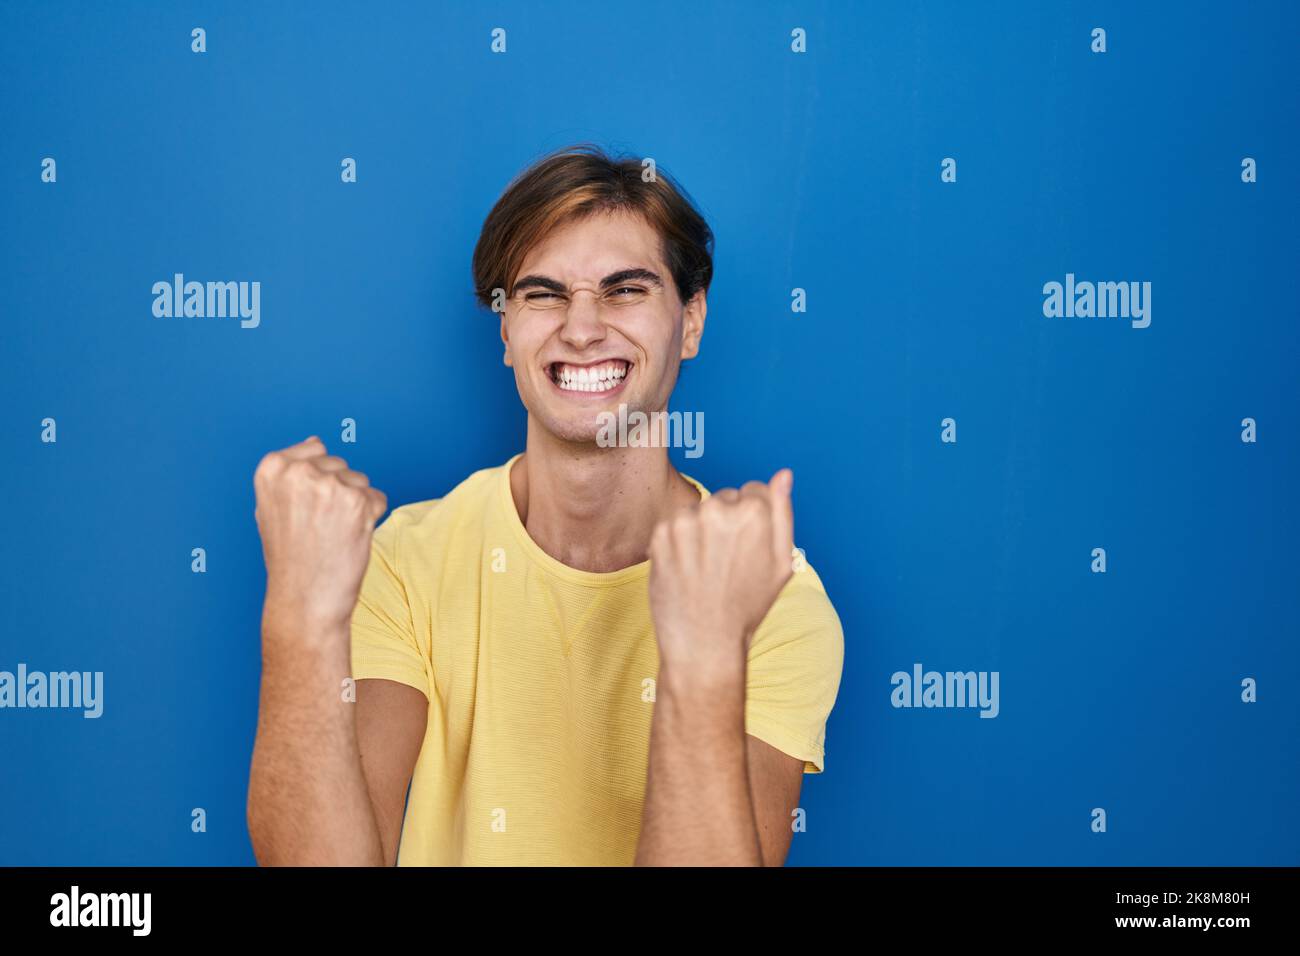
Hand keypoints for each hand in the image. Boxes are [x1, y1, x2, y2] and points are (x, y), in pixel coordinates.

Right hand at [253, 436, 387, 635]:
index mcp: (272, 467)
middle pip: (340, 464)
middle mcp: (299, 472)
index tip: (305, 510)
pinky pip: (378, 498)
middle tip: (319, 527)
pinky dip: (370, 518)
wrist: (303, 600)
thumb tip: (315, 441)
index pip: (315, 449)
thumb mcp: (271, 507)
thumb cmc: (289, 557)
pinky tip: (349, 539)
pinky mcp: (358, 503)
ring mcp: (330, 486)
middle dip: (337, 492)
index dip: (316, 483)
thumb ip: (291, 471)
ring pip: (360, 481)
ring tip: (332, 534)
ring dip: (355, 505)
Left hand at [647, 469, 794, 679]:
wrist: (704, 642)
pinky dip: (679, 541)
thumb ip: (783, 511)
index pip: (755, 490)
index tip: (747, 547)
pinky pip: (674, 524)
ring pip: (699, 510)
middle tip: (726, 562)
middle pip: (725, 497)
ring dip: (701, 529)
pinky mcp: (660, 533)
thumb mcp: (781, 562)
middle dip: (727, 521)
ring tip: (706, 568)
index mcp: (754, 512)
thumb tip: (784, 474)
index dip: (754, 520)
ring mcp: (686, 520)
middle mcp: (718, 509)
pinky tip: (688, 569)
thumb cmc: (747, 606)